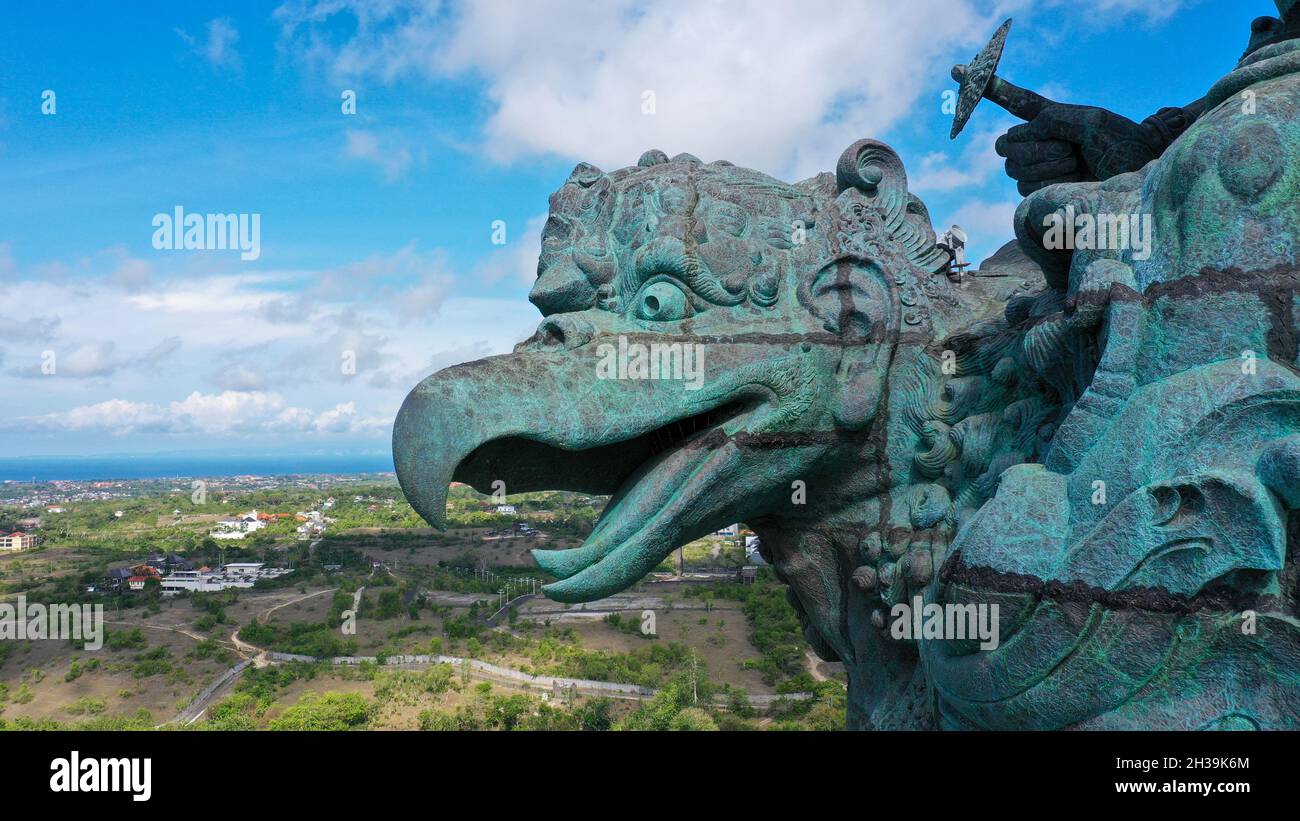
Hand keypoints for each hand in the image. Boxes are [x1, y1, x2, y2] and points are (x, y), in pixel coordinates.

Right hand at [995, 104, 1164, 195]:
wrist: (1136, 178)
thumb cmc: (1121, 144)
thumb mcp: (1091, 121)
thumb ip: (1053, 120)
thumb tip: (1021, 136)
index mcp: (1049, 116)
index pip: (1013, 100)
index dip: (986, 88)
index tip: (957, 70)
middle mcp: (1038, 139)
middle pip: (1005, 144)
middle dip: (1035, 149)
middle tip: (1067, 149)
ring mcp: (1036, 166)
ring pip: (1013, 168)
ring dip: (1046, 166)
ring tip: (1075, 164)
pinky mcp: (1039, 189)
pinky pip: (1024, 186)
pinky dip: (1047, 183)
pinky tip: (1070, 180)